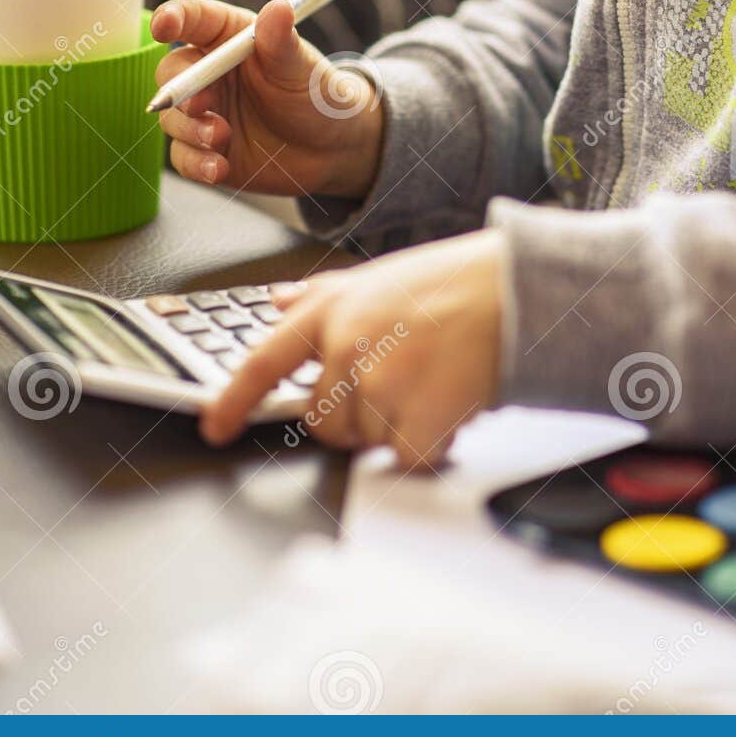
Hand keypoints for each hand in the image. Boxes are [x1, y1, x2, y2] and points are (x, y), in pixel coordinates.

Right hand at [149, 0, 384, 199]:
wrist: (331, 149)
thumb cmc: (316, 95)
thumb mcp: (303, 68)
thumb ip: (283, 42)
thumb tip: (278, 8)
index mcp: (229, 37)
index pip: (193, 18)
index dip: (172, 16)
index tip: (163, 26)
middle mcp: (209, 72)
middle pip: (171, 72)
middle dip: (179, 89)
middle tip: (201, 105)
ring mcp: (204, 112)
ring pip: (173, 118)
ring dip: (190, 130)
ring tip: (222, 138)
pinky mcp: (204, 149)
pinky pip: (184, 157)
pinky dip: (196, 163)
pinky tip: (218, 168)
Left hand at [199, 229, 504, 469]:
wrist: (519, 290)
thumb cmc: (458, 284)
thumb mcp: (380, 277)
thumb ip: (324, 295)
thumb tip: (279, 303)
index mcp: (333, 309)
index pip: (265, 359)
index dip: (233, 399)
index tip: (216, 427)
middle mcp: (348, 344)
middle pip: (323, 420)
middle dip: (358, 416)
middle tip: (403, 383)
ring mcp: (380, 382)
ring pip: (366, 442)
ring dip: (399, 427)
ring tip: (433, 383)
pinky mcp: (415, 417)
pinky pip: (406, 459)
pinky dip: (431, 446)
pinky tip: (450, 408)